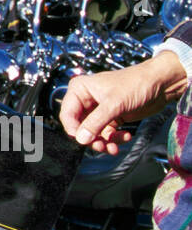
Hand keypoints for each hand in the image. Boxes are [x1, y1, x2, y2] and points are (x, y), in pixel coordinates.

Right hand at [58, 50, 186, 153]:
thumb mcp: (114, 104)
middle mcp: (87, 100)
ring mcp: (99, 109)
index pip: (67, 114)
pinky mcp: (110, 116)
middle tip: (102, 146)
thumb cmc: (138, 83)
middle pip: (80, 127)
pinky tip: (125, 136)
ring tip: (114, 146)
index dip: (74, 129)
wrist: (162, 83)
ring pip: (93, 133)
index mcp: (81, 90)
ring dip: (104, 142)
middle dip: (92, 139)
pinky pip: (105, 133)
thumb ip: (95, 123)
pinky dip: (114, 138)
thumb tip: (80, 139)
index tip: (83, 140)